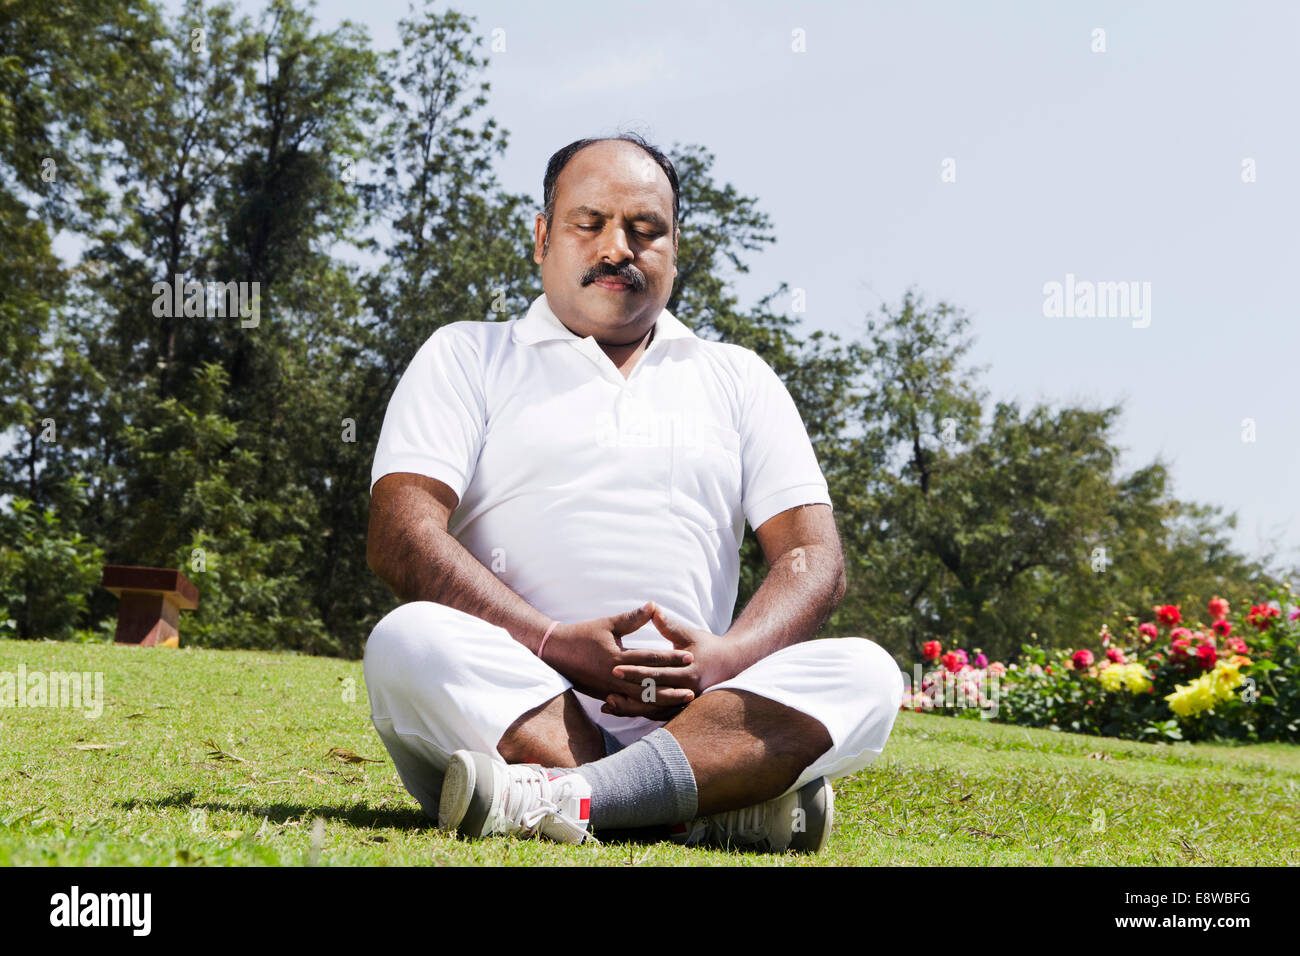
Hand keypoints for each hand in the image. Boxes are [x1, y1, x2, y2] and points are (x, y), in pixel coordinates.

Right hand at [541, 602, 695, 709]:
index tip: (689, 657)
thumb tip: (653, 605)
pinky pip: (629, 706)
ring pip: (640, 700)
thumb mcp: (608, 624)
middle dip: (671, 688)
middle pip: (648, 686)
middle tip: (692, 689)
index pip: (649, 659)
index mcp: (616, 658)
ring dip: (662, 701)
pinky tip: (660, 709)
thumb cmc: (582, 635)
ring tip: (681, 701)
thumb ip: (632, 618)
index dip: (670, 657)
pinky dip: (646, 708)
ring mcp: (609, 690)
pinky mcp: (605, 696)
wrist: (555, 652)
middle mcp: (614, 678)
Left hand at [602, 605, 741, 718]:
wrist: (729, 664)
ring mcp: (685, 703)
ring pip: (654, 710)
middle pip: (653, 696)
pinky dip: (639, 712)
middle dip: (629, 694)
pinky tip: (620, 710)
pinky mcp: (681, 708)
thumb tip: (652, 609)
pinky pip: (658, 714)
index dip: (635, 672)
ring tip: (608, 705)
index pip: (657, 674)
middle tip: (605, 691)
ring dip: (631, 708)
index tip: (614, 668)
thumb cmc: (707, 645)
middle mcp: (687, 691)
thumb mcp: (689, 634)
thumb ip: (669, 626)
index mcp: (689, 672)